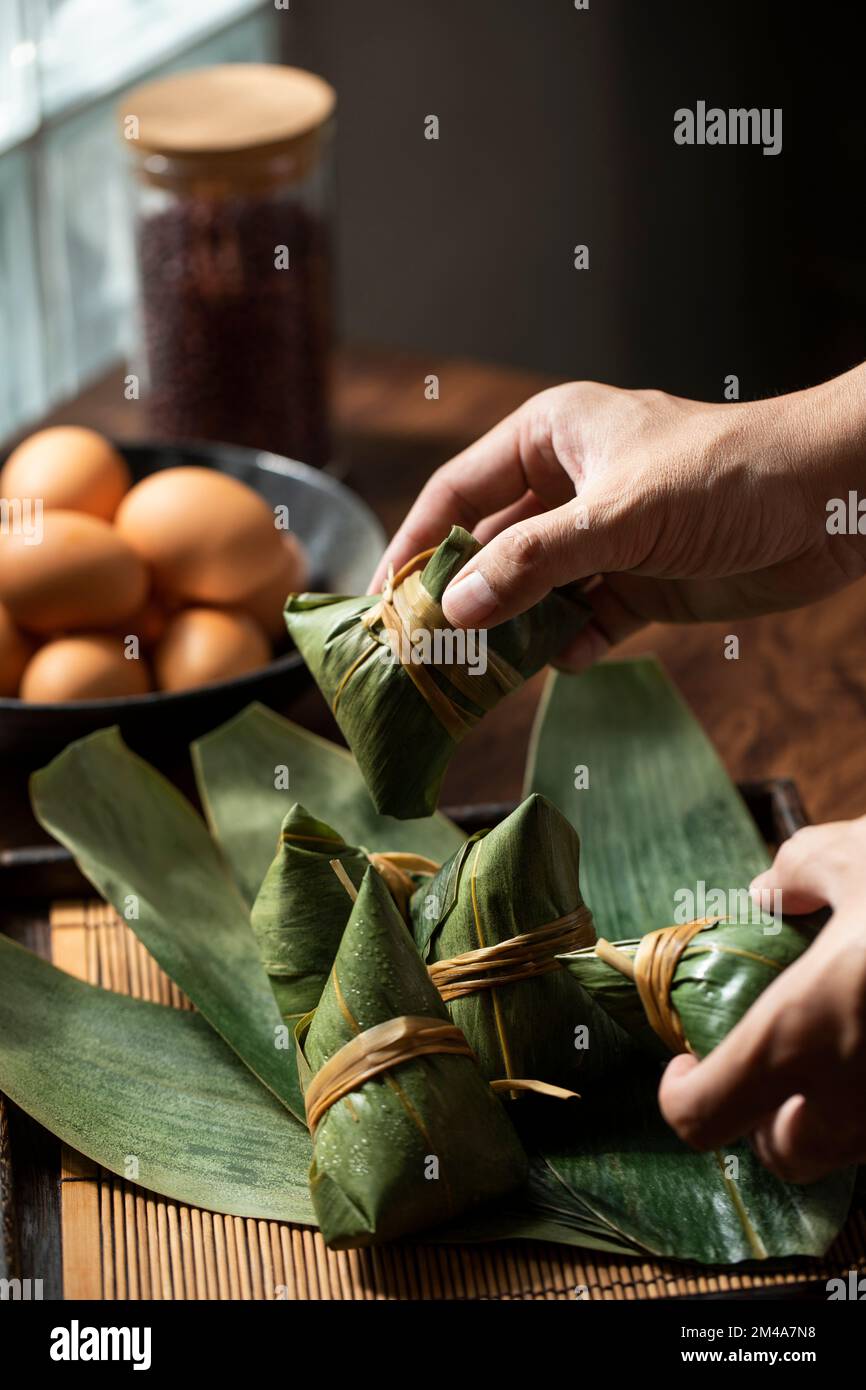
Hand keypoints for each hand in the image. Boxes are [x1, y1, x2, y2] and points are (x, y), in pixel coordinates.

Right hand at [370, 367, 865, 667]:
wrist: (833, 500)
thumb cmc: (726, 474)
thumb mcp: (618, 515)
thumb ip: (533, 562)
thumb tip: (453, 612)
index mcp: (551, 439)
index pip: (457, 494)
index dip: (416, 544)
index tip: (383, 599)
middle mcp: (569, 487)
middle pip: (490, 548)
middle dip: (461, 599)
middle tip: (423, 654)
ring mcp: (604, 538)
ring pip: (535, 591)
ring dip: (514, 631)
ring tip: (484, 675)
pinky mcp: (641, 582)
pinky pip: (586, 620)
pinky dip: (574, 644)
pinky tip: (571, 662)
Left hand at [659, 817, 865, 1182]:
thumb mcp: (849, 854)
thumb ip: (797, 875)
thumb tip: (778, 891)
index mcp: (799, 1037)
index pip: (704, 1117)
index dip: (680, 1096)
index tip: (685, 1061)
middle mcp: (851, 1096)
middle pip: (783, 1153)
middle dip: (765, 1117)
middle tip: (768, 1061)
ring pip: (851, 1146)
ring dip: (829, 1109)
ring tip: (839, 1043)